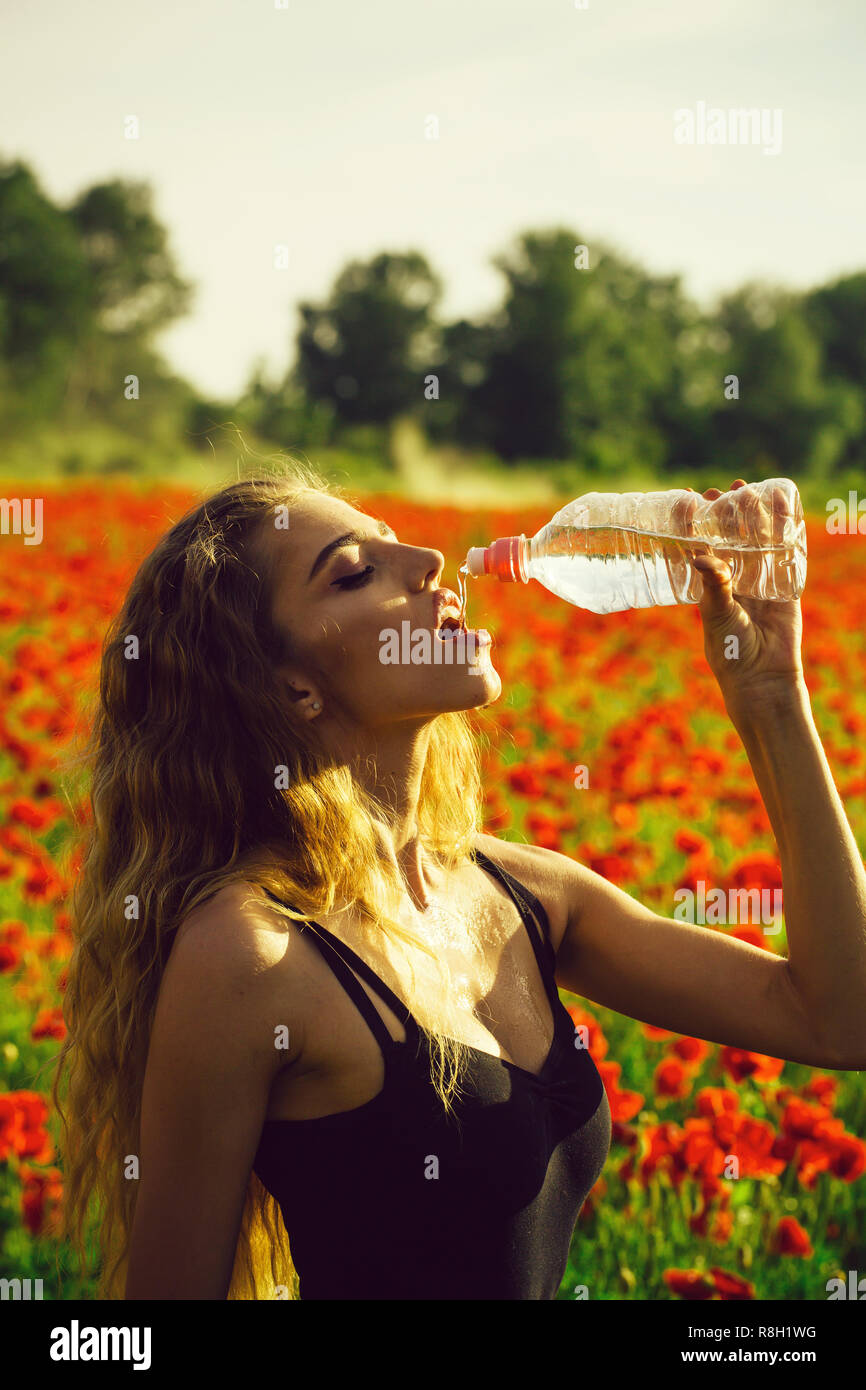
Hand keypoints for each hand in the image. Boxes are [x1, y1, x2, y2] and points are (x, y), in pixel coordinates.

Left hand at [676, 480, 804, 714]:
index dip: (698, 522)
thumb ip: (712, 583)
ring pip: (759, 538)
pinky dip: (786, 528)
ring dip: (755, 515)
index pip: (704, 544)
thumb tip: (699, 554)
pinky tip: (783, 505)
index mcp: (712, 583)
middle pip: (733, 536)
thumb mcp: (715, 614)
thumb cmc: (729, 650)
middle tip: (724, 491)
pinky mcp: (786, 583)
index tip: (691, 498)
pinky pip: (786, 551)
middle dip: (729, 512)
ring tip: (748, 490)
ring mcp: (762, 578)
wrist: (762, 677)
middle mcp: (736, 577)